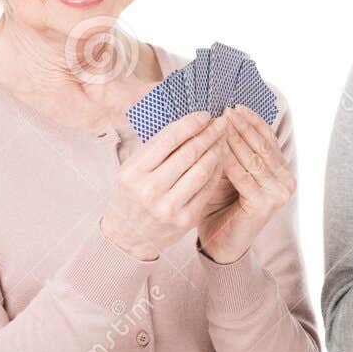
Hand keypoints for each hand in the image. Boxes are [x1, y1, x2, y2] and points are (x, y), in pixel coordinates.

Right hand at [100, 112, 228, 259]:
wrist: (127, 236)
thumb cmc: (132, 196)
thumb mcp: (132, 170)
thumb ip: (156, 149)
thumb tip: (188, 123)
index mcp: (134, 172)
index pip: (169, 139)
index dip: (191, 123)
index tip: (206, 115)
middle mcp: (150, 189)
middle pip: (190, 152)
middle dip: (210, 133)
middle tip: (222, 122)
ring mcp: (169, 206)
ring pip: (203, 170)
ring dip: (218, 150)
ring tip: (224, 138)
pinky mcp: (185, 219)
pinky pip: (208, 188)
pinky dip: (218, 170)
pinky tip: (222, 159)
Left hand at [197, 105, 296, 264]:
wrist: (221, 243)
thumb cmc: (222, 204)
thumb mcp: (231, 170)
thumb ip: (234, 148)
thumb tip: (225, 115)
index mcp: (282, 172)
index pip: (268, 140)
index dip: (253, 121)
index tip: (236, 106)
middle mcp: (286, 182)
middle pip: (262, 146)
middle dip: (243, 127)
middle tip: (226, 111)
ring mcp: (278, 194)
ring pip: (252, 158)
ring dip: (234, 139)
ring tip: (219, 124)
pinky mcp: (264, 204)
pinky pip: (243, 176)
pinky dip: (228, 160)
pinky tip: (215, 148)